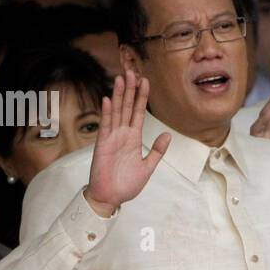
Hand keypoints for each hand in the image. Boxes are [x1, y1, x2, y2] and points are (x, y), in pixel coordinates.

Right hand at [85, 71, 168, 216]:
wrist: (111, 197)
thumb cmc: (126, 185)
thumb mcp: (148, 168)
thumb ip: (157, 151)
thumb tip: (167, 135)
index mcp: (134, 139)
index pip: (139, 113)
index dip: (142, 97)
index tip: (146, 82)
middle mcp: (122, 135)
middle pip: (127, 107)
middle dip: (131, 90)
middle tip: (133, 72)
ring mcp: (112, 138)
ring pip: (116, 112)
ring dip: (119, 96)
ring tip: (122, 79)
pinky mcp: (102, 145)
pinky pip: (105, 126)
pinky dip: (107, 112)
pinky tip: (108, 99)